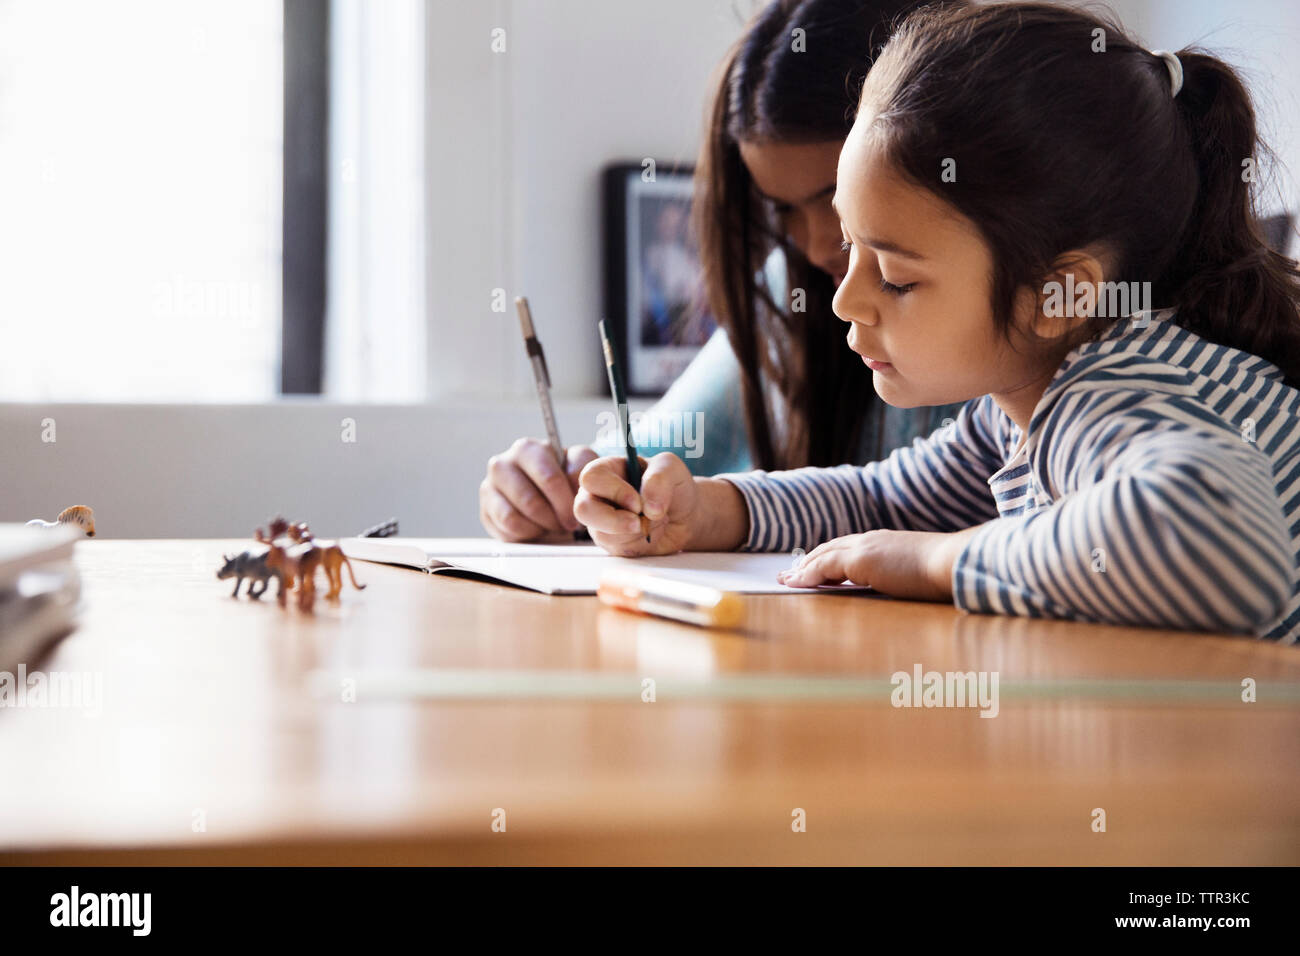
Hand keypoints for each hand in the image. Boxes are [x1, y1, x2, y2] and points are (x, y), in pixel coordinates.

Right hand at [479, 439, 598, 541]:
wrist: (547, 490)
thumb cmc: (565, 475)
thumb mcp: (580, 463)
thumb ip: (581, 466)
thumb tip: (571, 482)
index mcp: (527, 449)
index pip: (549, 479)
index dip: (565, 503)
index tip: (575, 518)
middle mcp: (502, 464)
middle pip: (529, 501)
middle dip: (552, 519)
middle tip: (564, 525)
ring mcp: (489, 487)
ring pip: (512, 518)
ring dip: (538, 527)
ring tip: (550, 525)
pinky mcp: (485, 510)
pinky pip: (505, 529)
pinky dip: (525, 534)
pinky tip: (536, 528)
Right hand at [575, 452, 697, 555]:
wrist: (685, 517)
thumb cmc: (674, 487)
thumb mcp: (672, 469)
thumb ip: (659, 478)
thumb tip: (648, 507)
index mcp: (607, 470)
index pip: (592, 478)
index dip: (613, 491)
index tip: (638, 503)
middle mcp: (597, 495)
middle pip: (583, 509)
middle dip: (613, 521)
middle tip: (639, 524)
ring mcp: (601, 521)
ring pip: (601, 533)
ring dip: (634, 533)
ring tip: (654, 522)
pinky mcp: (610, 542)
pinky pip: (616, 549)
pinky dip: (639, 545)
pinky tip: (650, 534)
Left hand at [776, 526, 983, 600]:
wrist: (955, 561)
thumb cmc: (945, 571)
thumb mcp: (916, 572)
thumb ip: (899, 575)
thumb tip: (895, 588)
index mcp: (883, 542)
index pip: (846, 549)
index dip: (825, 559)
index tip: (811, 569)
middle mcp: (870, 540)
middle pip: (828, 549)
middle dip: (806, 562)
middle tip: (787, 575)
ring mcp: (864, 547)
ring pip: (822, 556)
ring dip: (801, 569)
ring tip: (784, 581)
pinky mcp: (860, 559)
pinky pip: (824, 566)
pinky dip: (807, 575)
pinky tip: (795, 584)